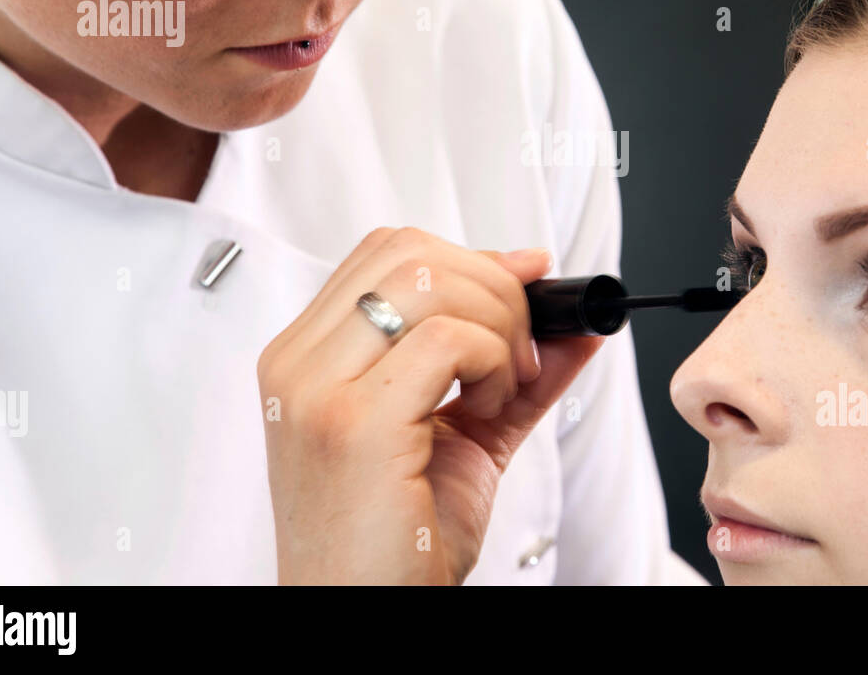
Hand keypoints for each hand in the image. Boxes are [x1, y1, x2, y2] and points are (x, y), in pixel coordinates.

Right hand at [257, 226, 603, 583]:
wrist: (365, 615)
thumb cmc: (398, 540)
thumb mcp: (464, 433)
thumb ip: (508, 365)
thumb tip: (568, 313)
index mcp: (308, 357)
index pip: (389, 252)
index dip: (470, 261)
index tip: (523, 290)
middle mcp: (299, 363)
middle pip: (412, 253)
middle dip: (494, 290)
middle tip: (518, 355)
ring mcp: (317, 388)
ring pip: (431, 281)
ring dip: (497, 326)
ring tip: (499, 390)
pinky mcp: (353, 423)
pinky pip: (450, 339)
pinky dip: (493, 363)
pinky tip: (485, 411)